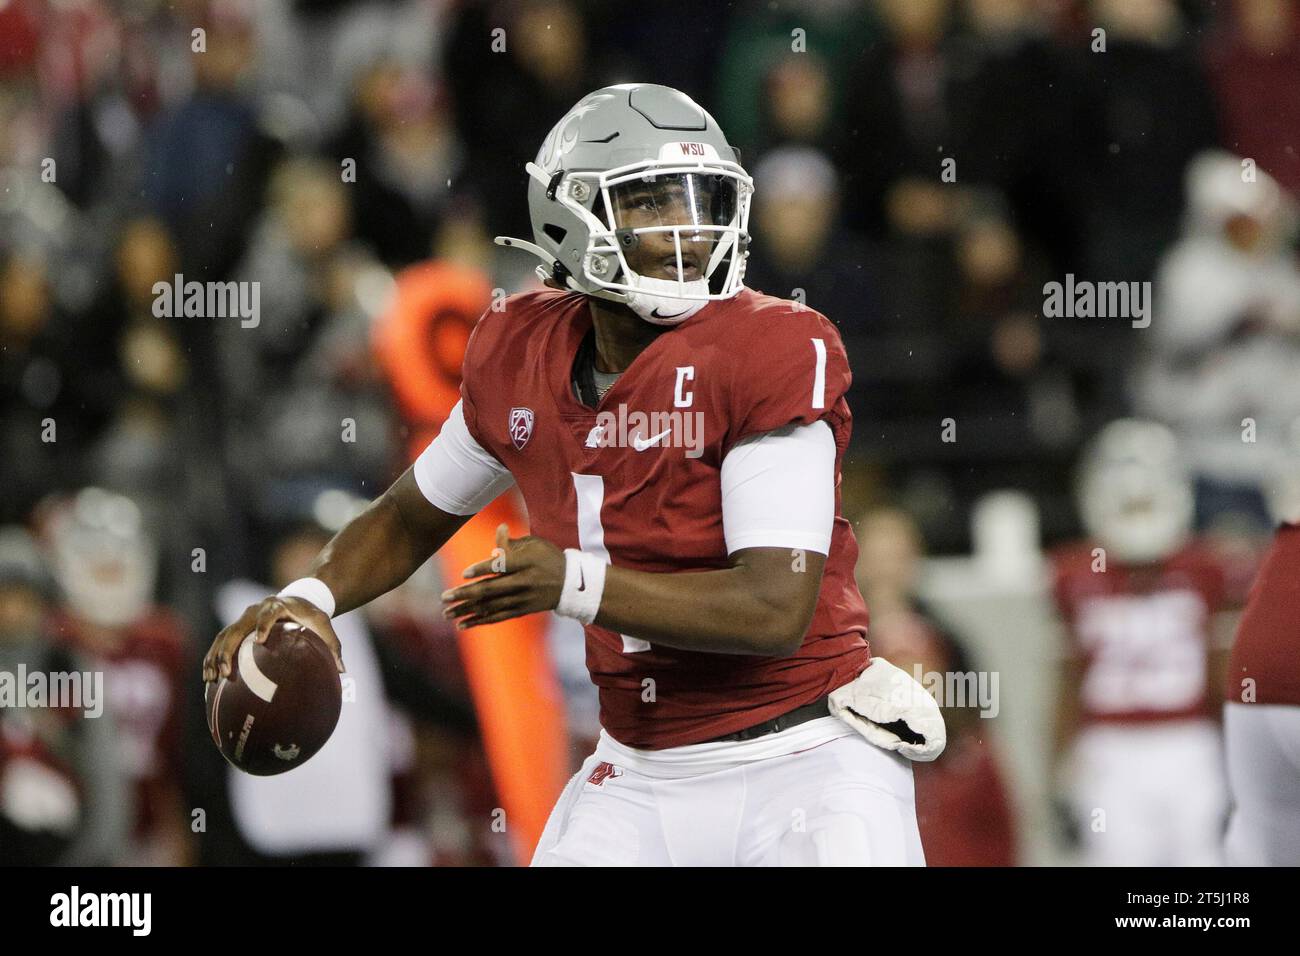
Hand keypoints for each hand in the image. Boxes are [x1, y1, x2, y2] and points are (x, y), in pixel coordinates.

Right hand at [202, 595, 344, 682]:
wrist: (298, 600)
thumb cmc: (312, 616)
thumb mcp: (323, 625)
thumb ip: (333, 645)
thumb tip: (342, 671)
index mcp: (278, 606)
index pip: (269, 613)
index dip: (263, 625)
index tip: (260, 640)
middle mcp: (255, 611)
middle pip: (237, 628)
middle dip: (228, 650)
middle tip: (225, 672)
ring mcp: (243, 619)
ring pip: (224, 636)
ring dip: (215, 657)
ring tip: (211, 679)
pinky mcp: (237, 629)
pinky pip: (220, 642)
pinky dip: (212, 658)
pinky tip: (208, 678)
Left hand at [441, 524, 564, 628]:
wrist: (571, 584)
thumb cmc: (548, 558)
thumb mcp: (534, 544)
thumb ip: (512, 541)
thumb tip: (498, 528)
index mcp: (526, 562)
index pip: (502, 565)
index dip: (483, 569)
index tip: (464, 573)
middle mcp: (523, 582)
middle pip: (491, 589)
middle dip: (466, 594)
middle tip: (445, 597)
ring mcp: (522, 599)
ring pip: (491, 607)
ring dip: (467, 610)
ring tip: (447, 613)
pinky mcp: (521, 610)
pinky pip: (498, 617)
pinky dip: (479, 621)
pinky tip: (462, 624)